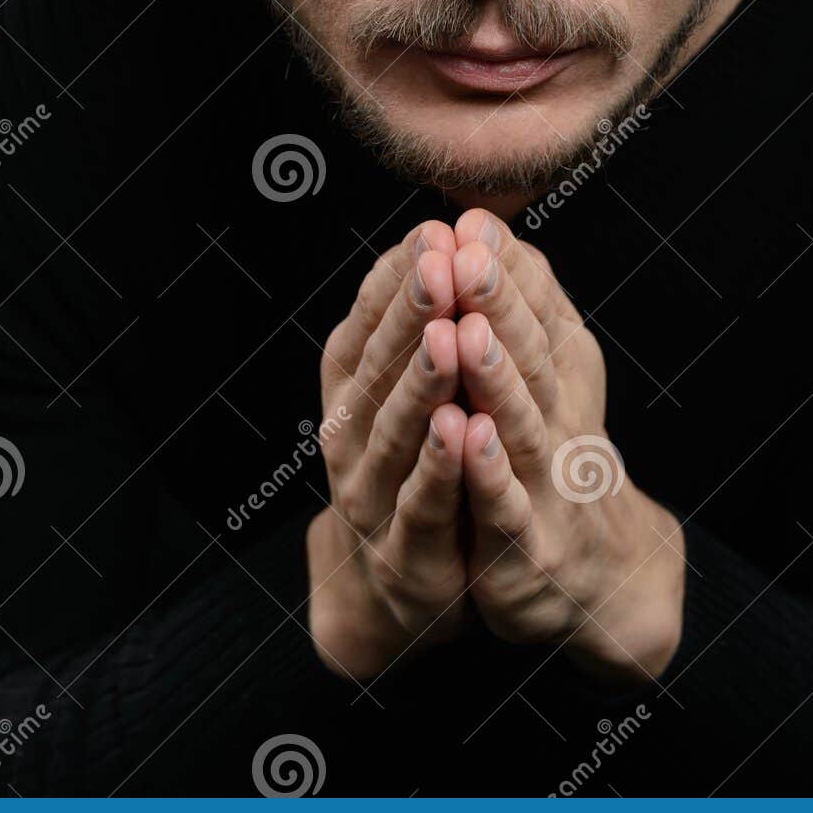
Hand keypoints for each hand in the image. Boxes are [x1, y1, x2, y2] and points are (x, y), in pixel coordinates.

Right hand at [307, 219, 468, 680]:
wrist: (399, 580)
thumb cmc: (410, 461)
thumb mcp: (406, 388)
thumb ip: (416, 321)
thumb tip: (436, 234)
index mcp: (350, 393)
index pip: (367, 325)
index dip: (393, 281)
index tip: (428, 232)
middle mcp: (350, 438)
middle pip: (379, 368)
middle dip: (409, 313)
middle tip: (437, 261)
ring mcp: (372, 496)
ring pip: (396, 432)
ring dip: (421, 382)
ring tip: (448, 335)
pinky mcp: (406, 548)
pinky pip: (422, 502)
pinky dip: (440, 466)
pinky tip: (462, 428)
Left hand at [449, 209, 685, 683]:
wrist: (599, 573)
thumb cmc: (553, 454)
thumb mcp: (546, 374)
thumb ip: (518, 305)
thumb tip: (479, 221)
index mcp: (560, 374)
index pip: (537, 312)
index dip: (507, 268)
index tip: (471, 221)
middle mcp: (560, 418)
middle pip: (529, 355)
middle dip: (498, 304)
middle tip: (468, 254)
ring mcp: (547, 483)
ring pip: (519, 424)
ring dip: (494, 377)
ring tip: (466, 331)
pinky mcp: (525, 543)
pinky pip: (503, 504)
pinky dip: (487, 471)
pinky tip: (466, 435)